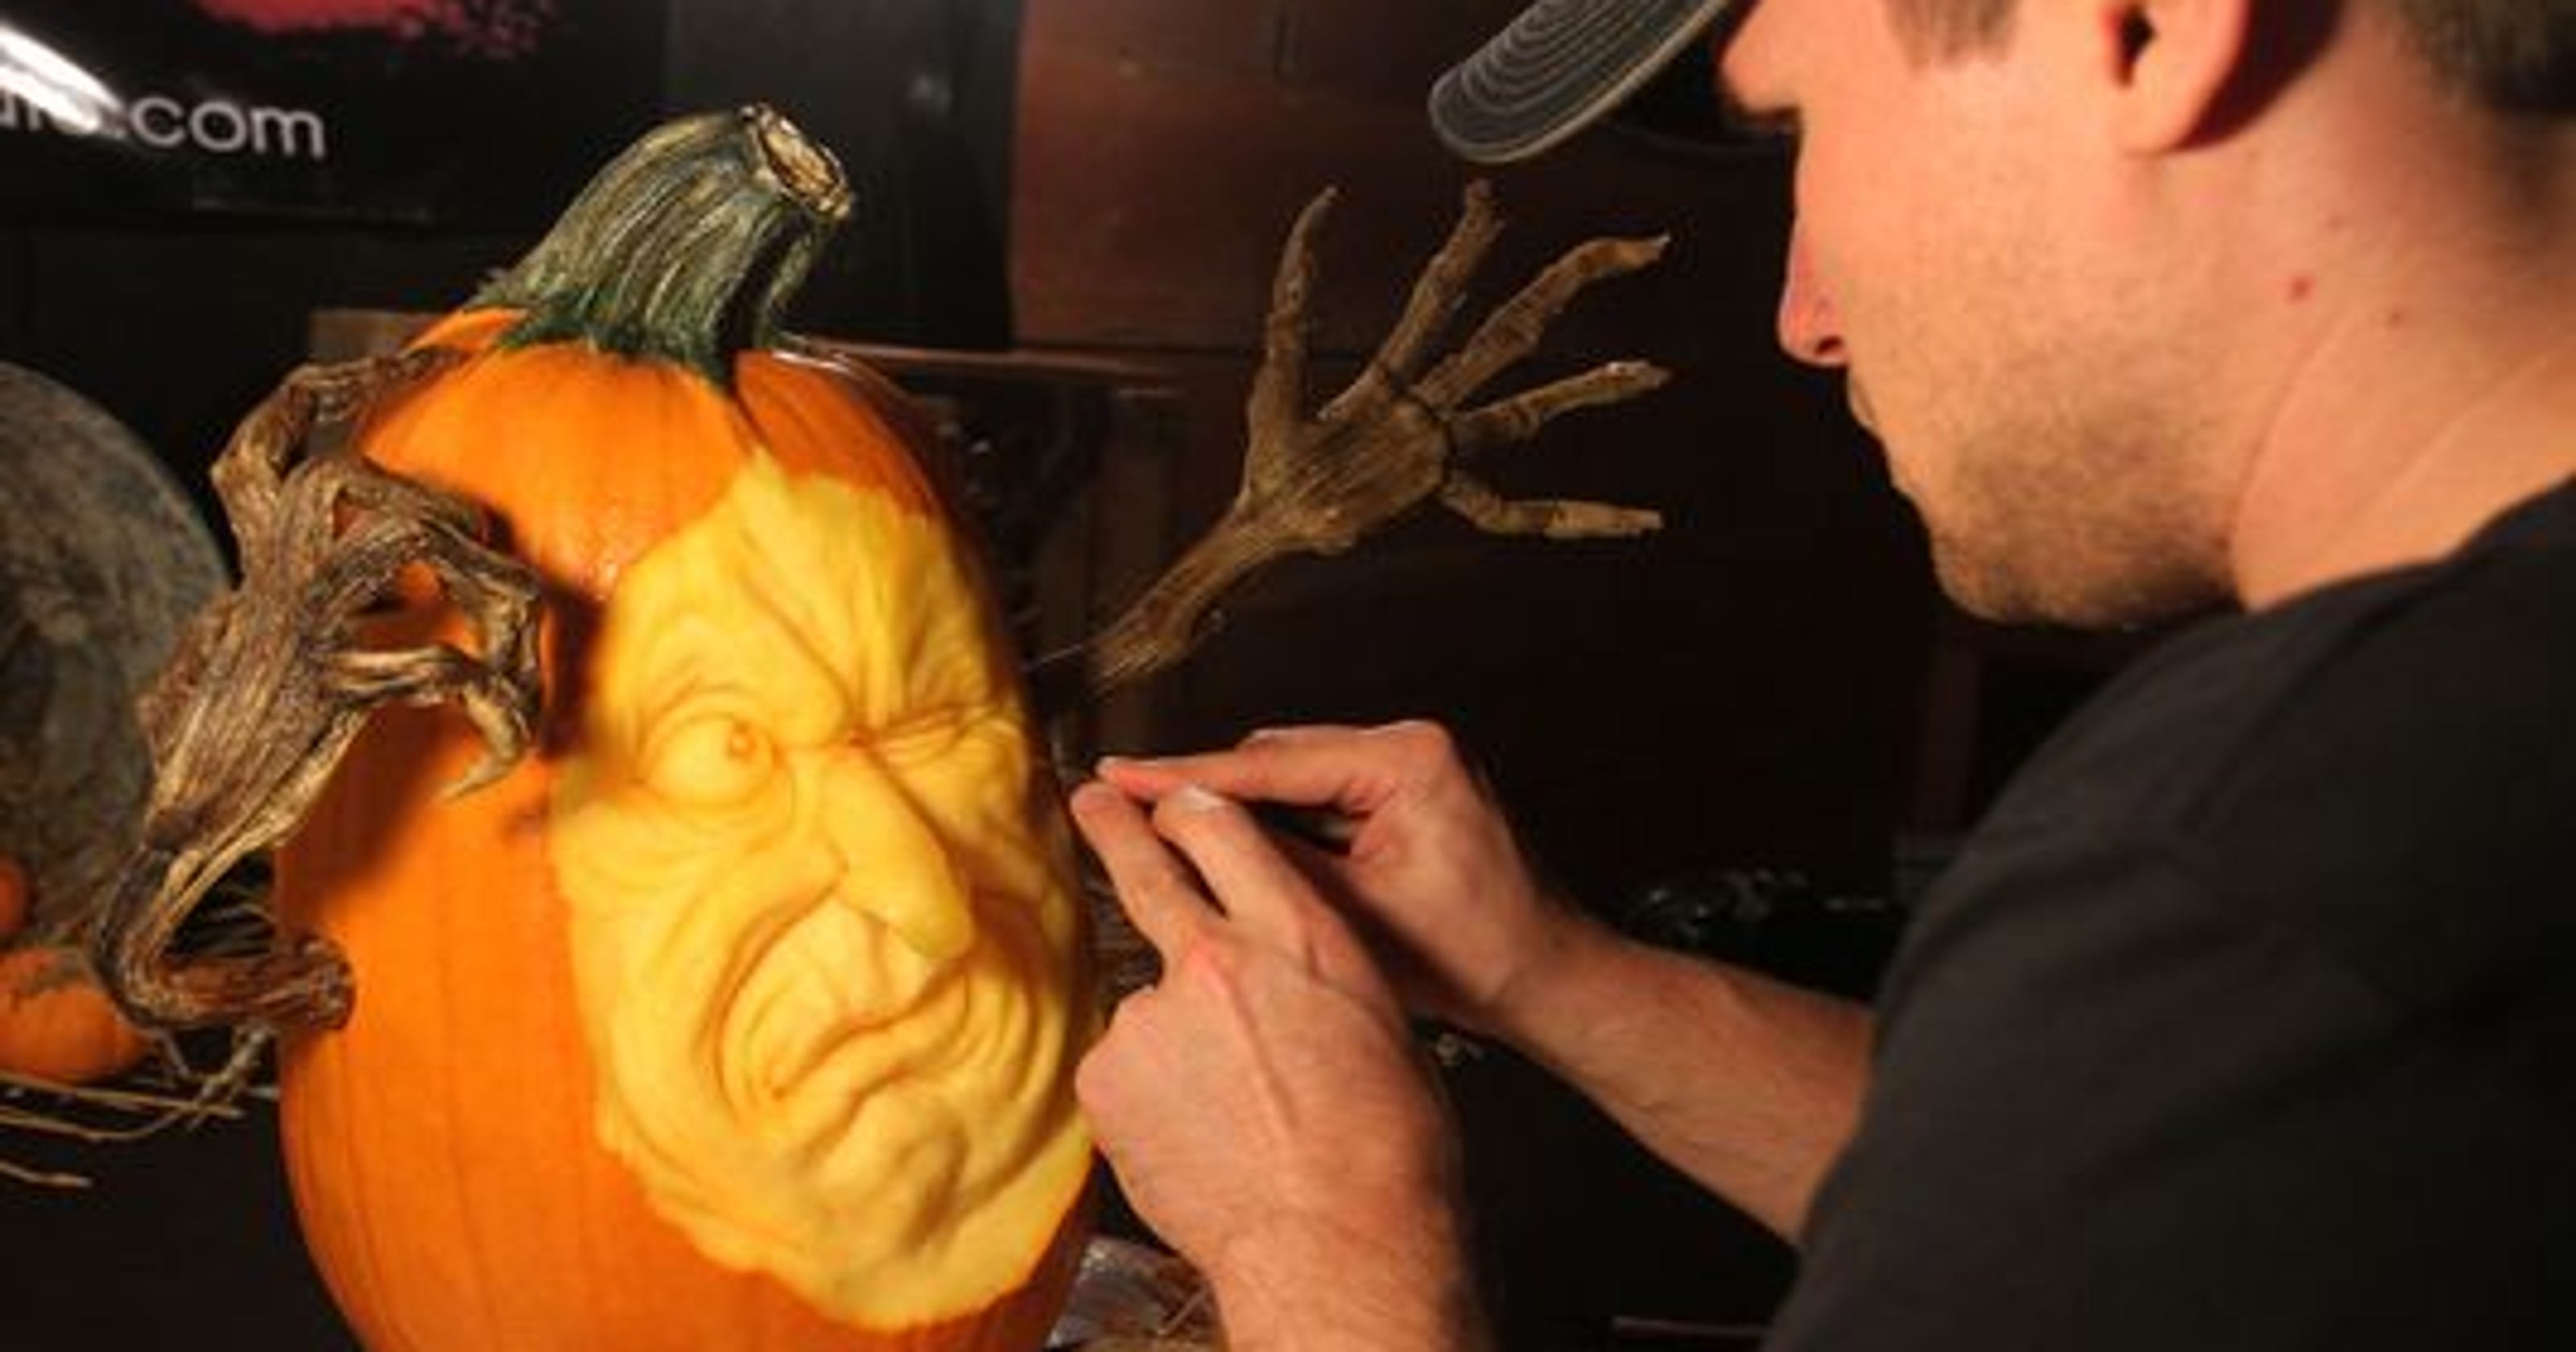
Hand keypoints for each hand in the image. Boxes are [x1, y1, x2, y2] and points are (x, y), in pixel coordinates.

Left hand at [1069, 780, 1483, 1350]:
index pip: (1226, 832)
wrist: (1341, 1244)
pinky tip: (1197, 1138)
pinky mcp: (1108, 1078)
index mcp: (1299, 936)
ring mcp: (1153, 1017)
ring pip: (1147, 1009)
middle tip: (1094, 802)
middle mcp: (1216, 958)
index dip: (1190, 809)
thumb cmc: (1386, 1151)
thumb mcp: (1378, 1021)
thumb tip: (1283, 974)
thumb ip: (1311, 973)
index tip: (1167, 803)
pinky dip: (1149, 1100)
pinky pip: (1123, 1075)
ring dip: (1171, 1043)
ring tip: (1227, 1112)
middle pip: (1147, 870)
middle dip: (1116, 827)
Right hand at [1096, 720, 1585, 1038]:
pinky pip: (1324, 801)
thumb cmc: (1476, 957)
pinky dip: (1285, 828)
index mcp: (1406, 758)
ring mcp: (1412, 769)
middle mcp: (1411, 746)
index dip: (1185, 775)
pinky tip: (1238, 858)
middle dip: (1210, 792)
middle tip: (1131, 813)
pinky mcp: (1408, 798)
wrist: (1549, 982)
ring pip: (1296, 779)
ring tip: (1173, 839)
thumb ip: (1269, 862)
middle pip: (1278, 759)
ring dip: (1245, 812)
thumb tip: (1188, 830)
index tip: (1119, 773)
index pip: (1270, 762)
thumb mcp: (1351, 913)